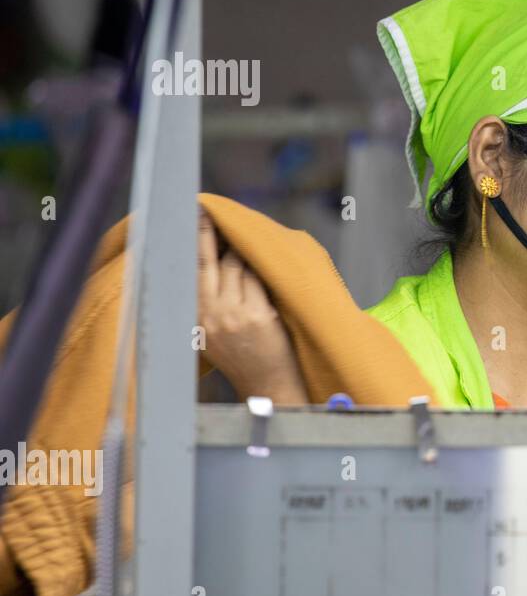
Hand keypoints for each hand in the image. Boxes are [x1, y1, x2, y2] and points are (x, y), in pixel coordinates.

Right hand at [197, 212, 307, 403]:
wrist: (266, 384)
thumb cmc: (243, 355)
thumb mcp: (213, 331)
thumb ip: (209, 301)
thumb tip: (215, 259)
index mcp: (194, 315)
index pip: (191, 268)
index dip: (194, 241)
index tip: (194, 217)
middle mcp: (209, 312)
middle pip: (209, 259)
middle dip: (211, 231)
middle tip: (211, 211)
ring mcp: (233, 313)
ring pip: (237, 265)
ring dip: (245, 251)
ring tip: (249, 244)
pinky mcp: (257, 315)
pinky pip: (259, 278)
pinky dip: (263, 268)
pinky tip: (268, 262)